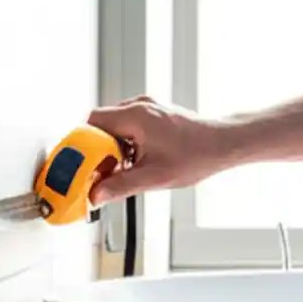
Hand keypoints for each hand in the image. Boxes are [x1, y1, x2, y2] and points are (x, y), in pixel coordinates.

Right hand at [86, 95, 234, 204]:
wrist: (224, 144)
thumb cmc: (198, 155)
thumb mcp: (155, 177)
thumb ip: (121, 186)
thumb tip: (96, 195)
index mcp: (136, 116)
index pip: (92, 122)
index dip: (80, 143)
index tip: (78, 163)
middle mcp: (140, 106)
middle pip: (100, 124)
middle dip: (95, 149)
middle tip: (97, 171)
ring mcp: (147, 108)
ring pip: (113, 126)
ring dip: (110, 148)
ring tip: (120, 169)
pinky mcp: (153, 115)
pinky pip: (126, 126)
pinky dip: (123, 144)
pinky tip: (133, 162)